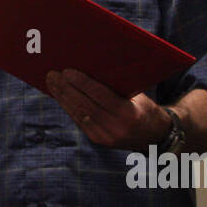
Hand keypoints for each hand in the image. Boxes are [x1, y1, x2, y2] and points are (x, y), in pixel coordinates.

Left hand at [45, 69, 167, 149]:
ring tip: (51, 83)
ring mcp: (106, 137)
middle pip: (85, 105)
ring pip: (79, 114)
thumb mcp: (136, 94)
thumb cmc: (143, 106)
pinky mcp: (98, 140)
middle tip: (52, 74)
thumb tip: (90, 65)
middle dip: (66, 89)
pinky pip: (79, 121)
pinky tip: (59, 95)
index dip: (82, 83)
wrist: (154, 136)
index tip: (67, 71)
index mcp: (129, 113)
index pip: (101, 96)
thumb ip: (116, 85)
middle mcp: (117, 128)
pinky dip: (68, 107)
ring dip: (62, 97)